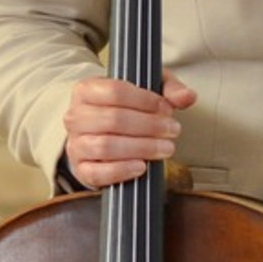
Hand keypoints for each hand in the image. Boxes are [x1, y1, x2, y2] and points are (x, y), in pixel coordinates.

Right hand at [62, 68, 194, 188]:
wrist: (101, 133)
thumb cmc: (125, 108)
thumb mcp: (147, 90)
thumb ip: (169, 89)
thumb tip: (186, 96)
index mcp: (87, 89)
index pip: (115, 91)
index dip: (145, 101)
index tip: (166, 109)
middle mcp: (76, 116)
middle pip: (113, 120)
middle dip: (149, 126)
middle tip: (172, 130)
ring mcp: (76, 144)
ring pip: (106, 146)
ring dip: (141, 148)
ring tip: (164, 148)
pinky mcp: (81, 169)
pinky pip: (98, 172)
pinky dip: (122, 170)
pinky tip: (142, 166)